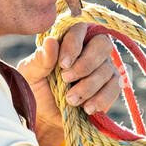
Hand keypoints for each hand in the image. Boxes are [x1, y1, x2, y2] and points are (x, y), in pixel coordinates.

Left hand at [18, 24, 122, 145]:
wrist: (46, 115)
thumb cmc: (36, 87)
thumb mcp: (30, 74)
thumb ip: (40, 59)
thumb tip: (51, 41)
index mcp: (69, 38)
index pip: (80, 29)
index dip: (74, 45)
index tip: (62, 64)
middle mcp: (90, 47)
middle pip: (102, 44)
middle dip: (86, 64)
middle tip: (66, 79)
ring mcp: (104, 66)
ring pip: (108, 69)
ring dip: (89, 86)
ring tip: (70, 100)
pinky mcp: (111, 85)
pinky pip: (115, 87)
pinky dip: (101, 98)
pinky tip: (87, 108)